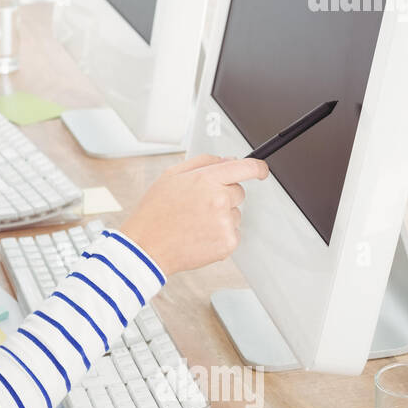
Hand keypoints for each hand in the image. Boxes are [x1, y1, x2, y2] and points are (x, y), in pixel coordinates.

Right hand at [119, 154, 269, 276]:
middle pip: (239, 192)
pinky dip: (220, 235)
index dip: (257, 168)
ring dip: (221, 217)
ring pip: (235, 214)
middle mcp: (219, 199)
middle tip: (199, 206)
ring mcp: (225, 222)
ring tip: (195, 223)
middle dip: (224, 196)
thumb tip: (228, 160)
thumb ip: (203, 162)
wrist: (147, 247)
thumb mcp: (171, 176)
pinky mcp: (227, 243)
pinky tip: (199, 236)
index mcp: (206, 179)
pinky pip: (233, 233)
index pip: (245, 168)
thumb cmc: (155, 212)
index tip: (261, 171)